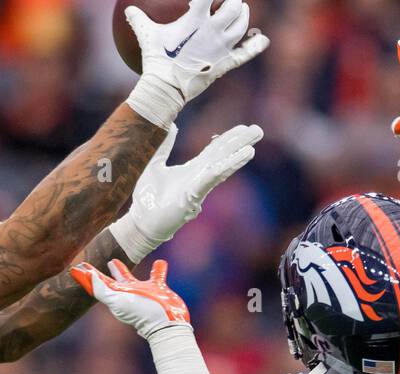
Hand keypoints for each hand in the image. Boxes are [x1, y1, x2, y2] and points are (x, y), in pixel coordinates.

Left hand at [70, 259, 190, 339]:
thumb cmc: (140, 312)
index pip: (98, 284)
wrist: (165, 322)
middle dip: (101, 274)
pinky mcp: (158, 290)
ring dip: (121, 270)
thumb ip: (102, 290)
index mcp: (116, 296)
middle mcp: (127, 294)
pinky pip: (156, 276)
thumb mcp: (117, 301)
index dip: (88, 276)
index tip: (78, 267)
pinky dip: (158, 269)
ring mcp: (142, 292)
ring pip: (129, 278)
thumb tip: (91, 276)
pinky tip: (160, 262)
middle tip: (90, 264)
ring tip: (114, 260)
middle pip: (111, 281)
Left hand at [110, 122, 262, 260]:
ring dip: (237, 157)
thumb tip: (172, 125)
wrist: (141, 222)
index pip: (214, 150)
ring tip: (252, 146)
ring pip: (221, 168)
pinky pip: (211, 179)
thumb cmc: (149, 199)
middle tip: (258, 131)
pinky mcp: (193, 196)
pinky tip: (234, 163)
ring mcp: (198, 188)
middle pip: (223, 156)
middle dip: (240, 143)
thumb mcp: (154, 164)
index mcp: (192, 170)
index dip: (228, 138)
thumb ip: (164, 146)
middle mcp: (199, 178)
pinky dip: (224, 169)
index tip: (243, 127)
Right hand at [128, 0, 269, 112]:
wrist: (166, 88)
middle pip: (234, 6)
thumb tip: (127, 10)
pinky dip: (256, 44)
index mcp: (197, 18)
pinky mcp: (226, 63)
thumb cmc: (156, 60)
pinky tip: (263, 40)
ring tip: (241, 12)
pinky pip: (247, 52)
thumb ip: (138, 19)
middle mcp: (214, 29)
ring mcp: (223, 47)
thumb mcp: (145, 36)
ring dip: (244, 16)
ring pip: (243, 25)